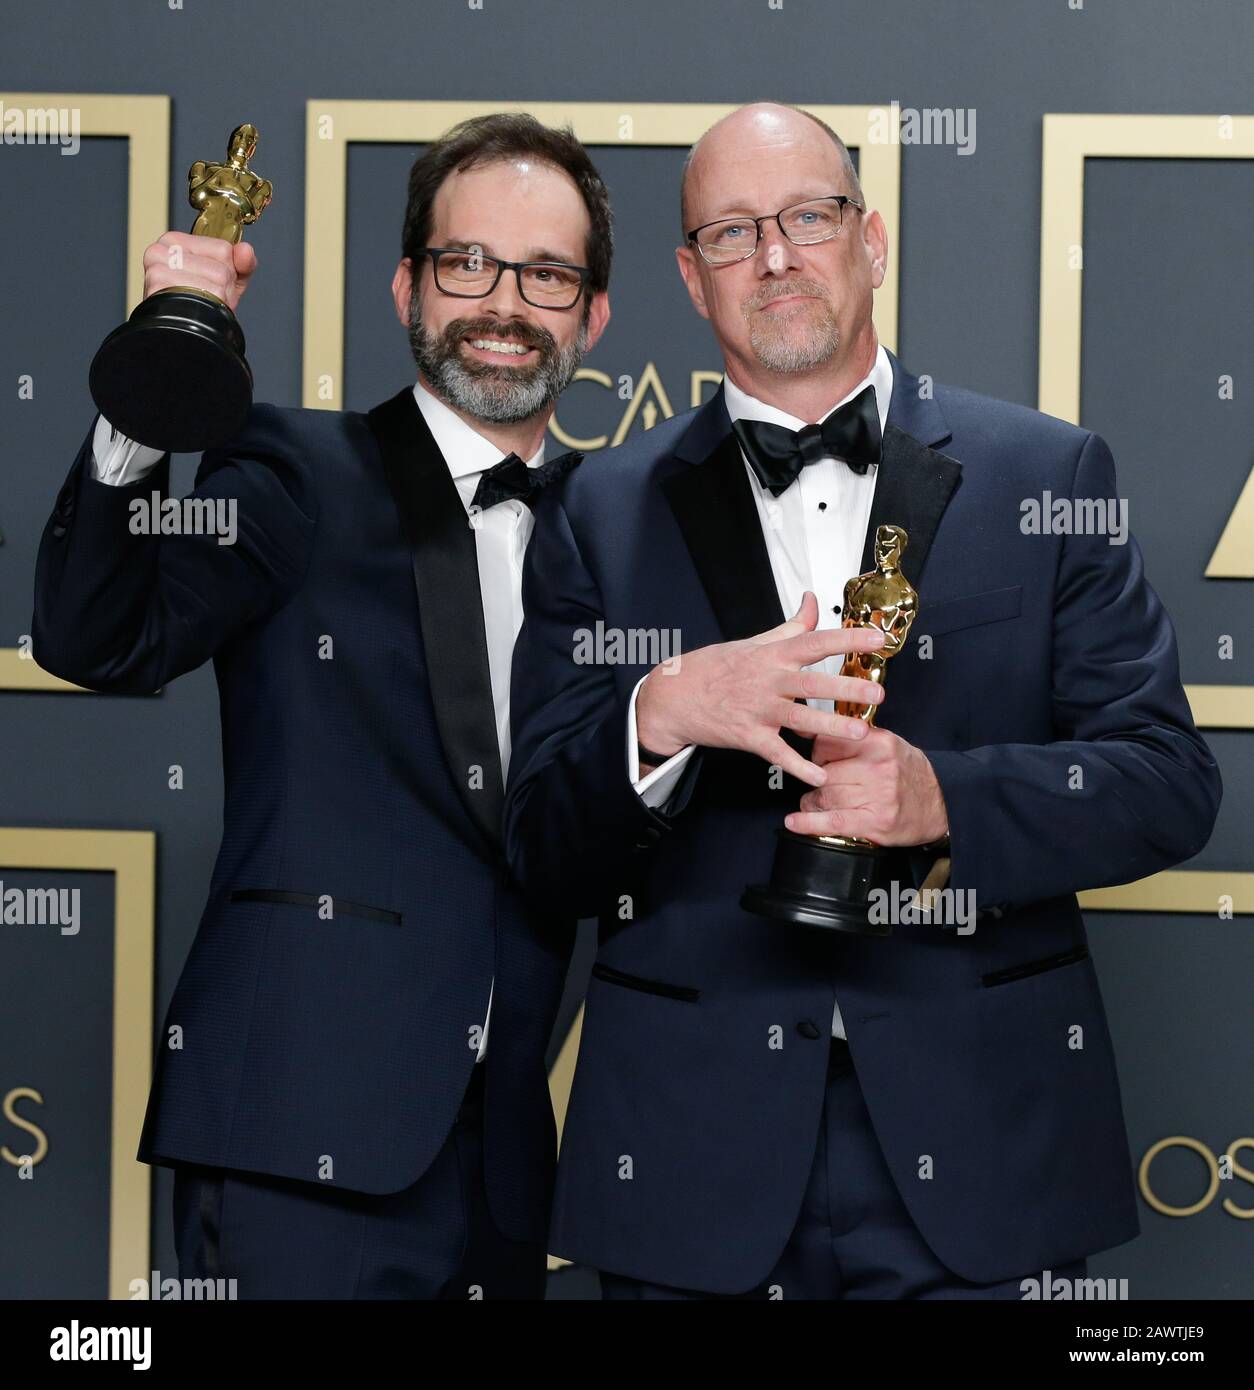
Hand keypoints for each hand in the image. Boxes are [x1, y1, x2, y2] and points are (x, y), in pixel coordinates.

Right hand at [142, 231, 256, 311]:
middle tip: (207, 297)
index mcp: (174, 240)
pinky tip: (195, 311)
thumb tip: (245, 250)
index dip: (227, 270)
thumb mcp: (225, 280)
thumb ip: (242, 263)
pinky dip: (209, 310)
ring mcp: (158, 269)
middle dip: (221, 289)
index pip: (223, 249)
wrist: (182, 330)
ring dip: (216, 302)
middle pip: (220, 269)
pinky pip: (204, 298)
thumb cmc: (199, 302)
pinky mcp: (159, 288)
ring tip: (201, 304)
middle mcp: (162, 251)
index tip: (211, 279)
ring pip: (215, 284)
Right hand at [635, 591, 887, 787]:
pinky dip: (798, 766)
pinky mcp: (748, 736)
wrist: (673, 697)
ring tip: (861, 732)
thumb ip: (791, 626)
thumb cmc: (714, 668)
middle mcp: (768, 681)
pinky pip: (777, 753)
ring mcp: (758, 710)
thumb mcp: (753, 642)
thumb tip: (812, 601)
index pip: (815, 641)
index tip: (877, 639)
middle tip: (876, 692)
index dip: (847, 639)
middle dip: (846, 687)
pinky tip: (819, 775)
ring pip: (800, 718)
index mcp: (772, 655)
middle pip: (812, 682)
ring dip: (831, 726)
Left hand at [786, 727, 948, 844]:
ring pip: (825, 796)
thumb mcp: (886, 743)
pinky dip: (809, 823)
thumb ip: (852, 737)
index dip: (817, 753)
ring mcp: (878, 796)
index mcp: (879, 743)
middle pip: (823, 772)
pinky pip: (833, 821)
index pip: (827, 742)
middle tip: (821, 785)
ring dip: (814, 802)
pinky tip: (795, 822)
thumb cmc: (908, 773)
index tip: (819, 760)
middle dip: (815, 781)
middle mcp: (878, 768)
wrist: (942, 802)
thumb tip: (809, 729)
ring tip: (816, 803)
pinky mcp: (875, 822)